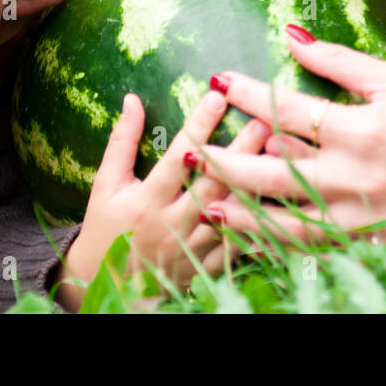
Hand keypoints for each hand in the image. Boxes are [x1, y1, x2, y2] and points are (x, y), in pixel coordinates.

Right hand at [55, 91, 269, 310]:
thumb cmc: (105, 230)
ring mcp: (191, 250)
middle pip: (213, 183)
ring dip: (256, 184)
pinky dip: (260, 224)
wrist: (107, 289)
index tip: (218, 96)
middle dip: (241, 150)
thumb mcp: (106, 185)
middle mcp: (171, 225)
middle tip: (265, 119)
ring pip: (231, 215)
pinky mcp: (206, 270)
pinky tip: (280, 200)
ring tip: (280, 155)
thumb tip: (133, 98)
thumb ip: (122, 142)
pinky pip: (239, 246)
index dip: (198, 126)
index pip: (177, 158)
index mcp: (146, 201)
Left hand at [201, 27, 385, 244]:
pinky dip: (285, 244)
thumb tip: (292, 36)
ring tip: (210, 205)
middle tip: (192, 149)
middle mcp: (357, 177)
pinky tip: (258, 238)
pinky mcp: (376, 242)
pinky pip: (320, 248)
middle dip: (227, 161)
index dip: (250, 94)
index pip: (290, 111)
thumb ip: (339, 61)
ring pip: (290, 222)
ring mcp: (365, 216)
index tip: (220, 80)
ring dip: (246, 214)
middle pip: (275, 174)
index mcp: (362, 129)